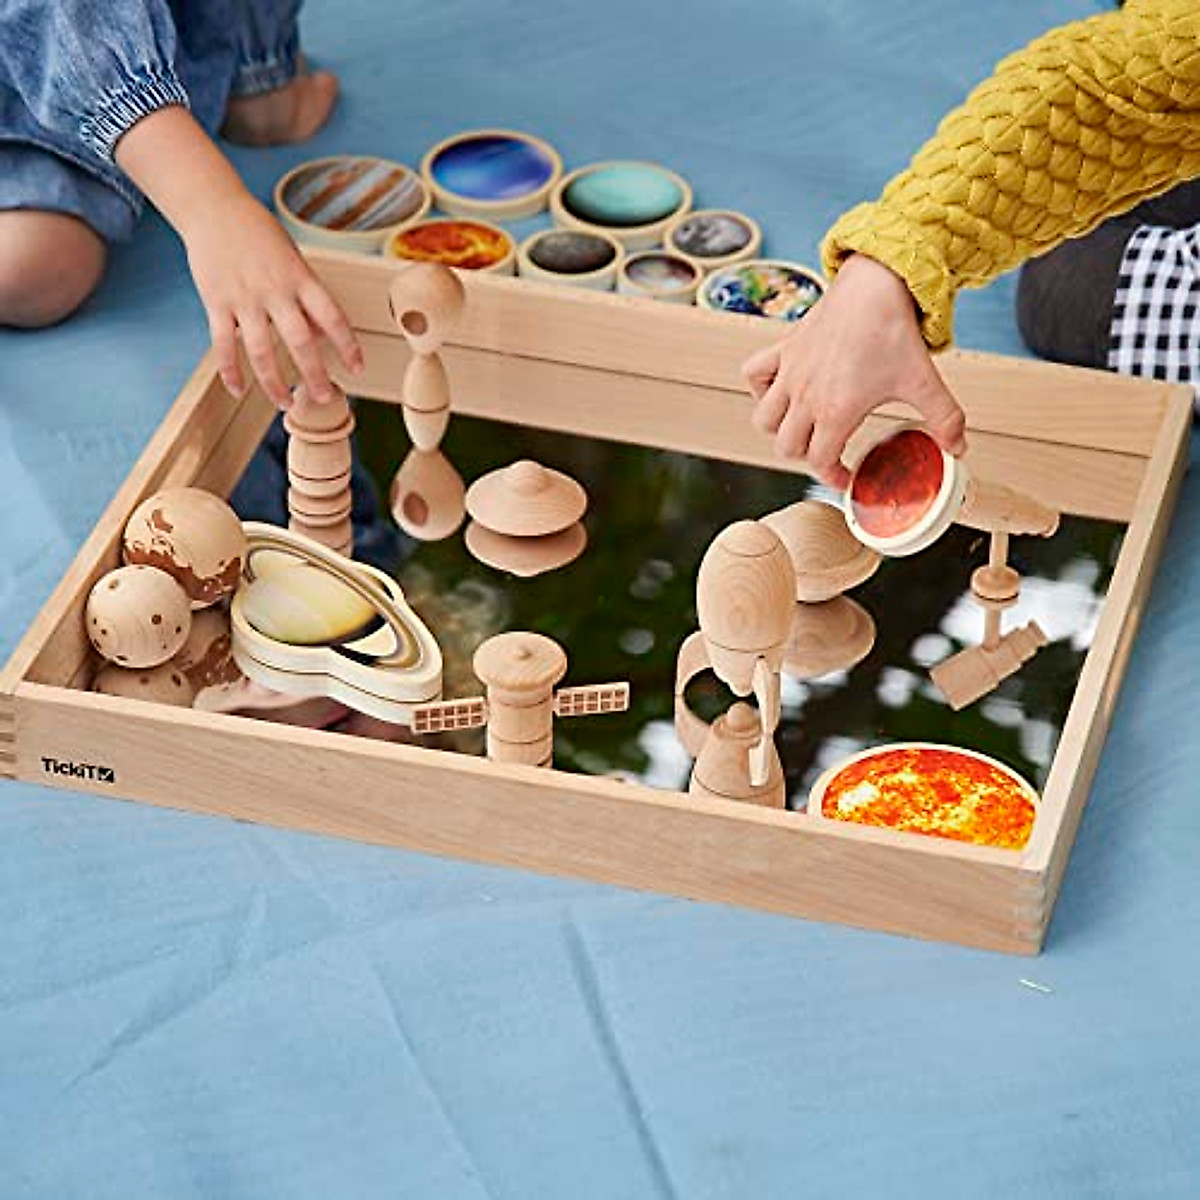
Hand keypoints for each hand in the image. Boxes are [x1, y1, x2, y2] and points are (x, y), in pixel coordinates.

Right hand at [113, 106, 362, 407]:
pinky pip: (224, 344)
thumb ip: (307, 298)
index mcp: (300, 278)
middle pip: (300, 341)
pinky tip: (239, 390)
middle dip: (314, 374)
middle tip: (325, 398)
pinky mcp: (216, 302)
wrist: (214, 207)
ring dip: (274, 383)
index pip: (332, 317)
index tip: (358, 370)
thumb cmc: (260, 236)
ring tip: (285, 404)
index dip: (348, 345)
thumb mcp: (293, 260)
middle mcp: (275, 290)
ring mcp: (244, 298)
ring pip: (262, 351)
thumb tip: (324, 336)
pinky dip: (230, 370)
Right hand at [741, 253, 965, 488]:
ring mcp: (790, 372)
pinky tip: (781, 389)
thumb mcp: (925, 381)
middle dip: (806, 455)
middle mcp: (805, 395)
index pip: (819, 461)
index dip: (833, 476)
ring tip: (801, 425)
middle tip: (828, 449)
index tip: (846, 476)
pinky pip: (754, 374)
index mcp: (835, 410)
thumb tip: (958, 448)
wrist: (875, 284)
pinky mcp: (784, 349)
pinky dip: (761, 386)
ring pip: (763, 419)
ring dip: (779, 428)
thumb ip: (945, 419)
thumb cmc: (893, 330)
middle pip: (786, 447)